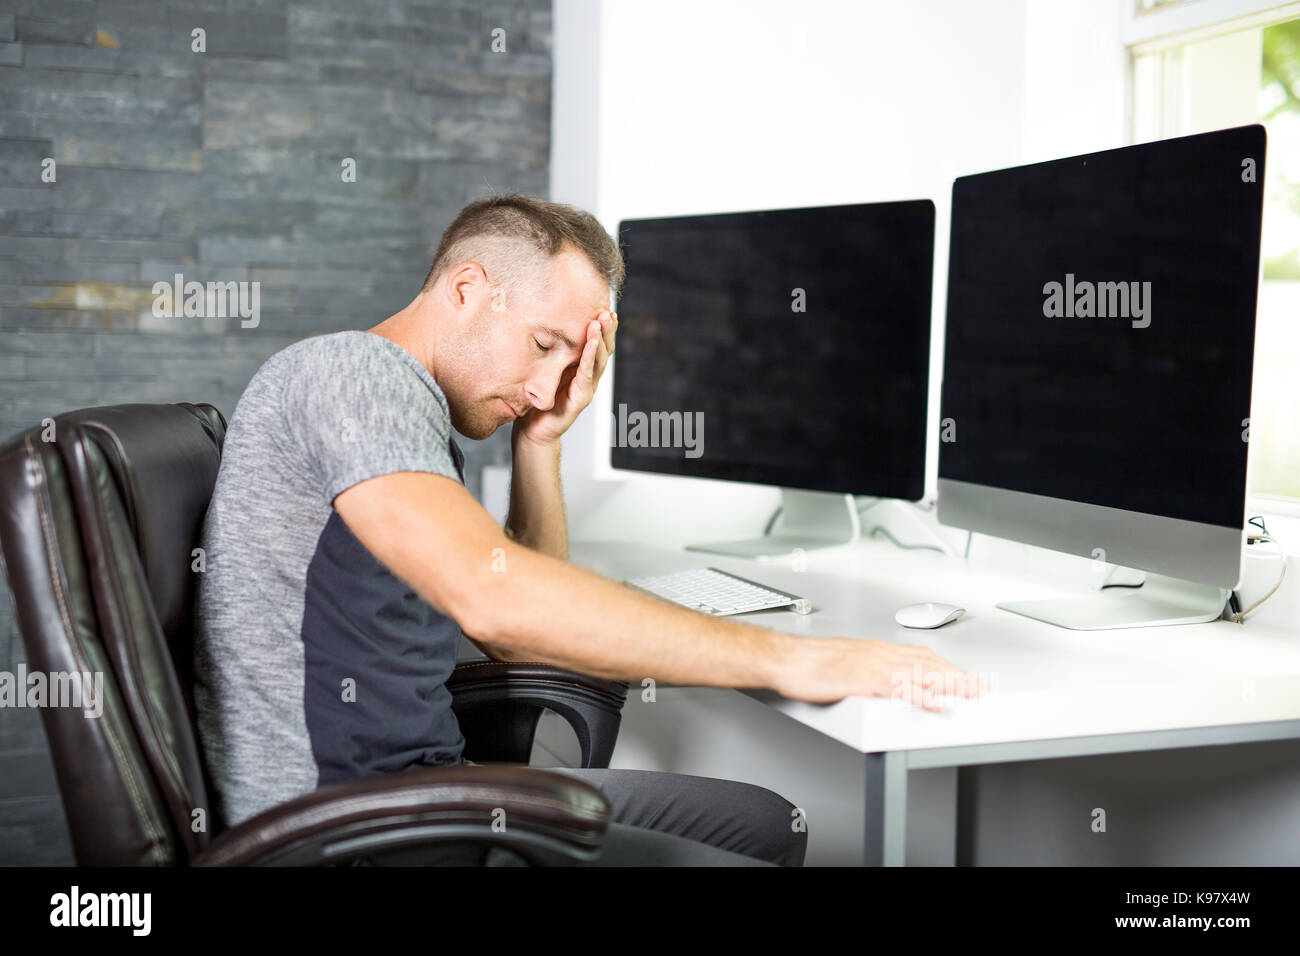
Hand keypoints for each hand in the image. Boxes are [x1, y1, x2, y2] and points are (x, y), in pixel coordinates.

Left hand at [513, 308, 616, 446]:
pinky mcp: (580, 400)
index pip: (598, 347)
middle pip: (603, 351)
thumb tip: (546, 326)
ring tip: (600, 322)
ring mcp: (586, 389)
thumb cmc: (538, 400)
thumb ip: (553, 354)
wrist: (533, 431)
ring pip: (598, 361)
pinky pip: (586, 375)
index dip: (605, 330)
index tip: (607, 310)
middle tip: (607, 312)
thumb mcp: (546, 370)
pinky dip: (590, 358)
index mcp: (582, 370)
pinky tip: (592, 343)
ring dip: (600, 340)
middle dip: (607, 331)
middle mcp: (588, 379)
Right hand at [775, 637, 983, 712]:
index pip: (918, 655)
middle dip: (954, 675)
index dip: (943, 665)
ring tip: (968, 692)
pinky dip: (921, 697)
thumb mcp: (843, 661)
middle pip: (925, 663)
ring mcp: (872, 666)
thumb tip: (881, 678)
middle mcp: (878, 654)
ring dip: (947, 683)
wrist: (785, 660)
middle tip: (977, 685)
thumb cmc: (807, 663)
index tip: (962, 674)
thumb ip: (866, 667)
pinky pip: (899, 689)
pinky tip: (935, 704)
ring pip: (918, 673)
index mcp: (874, 649)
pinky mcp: (863, 681)